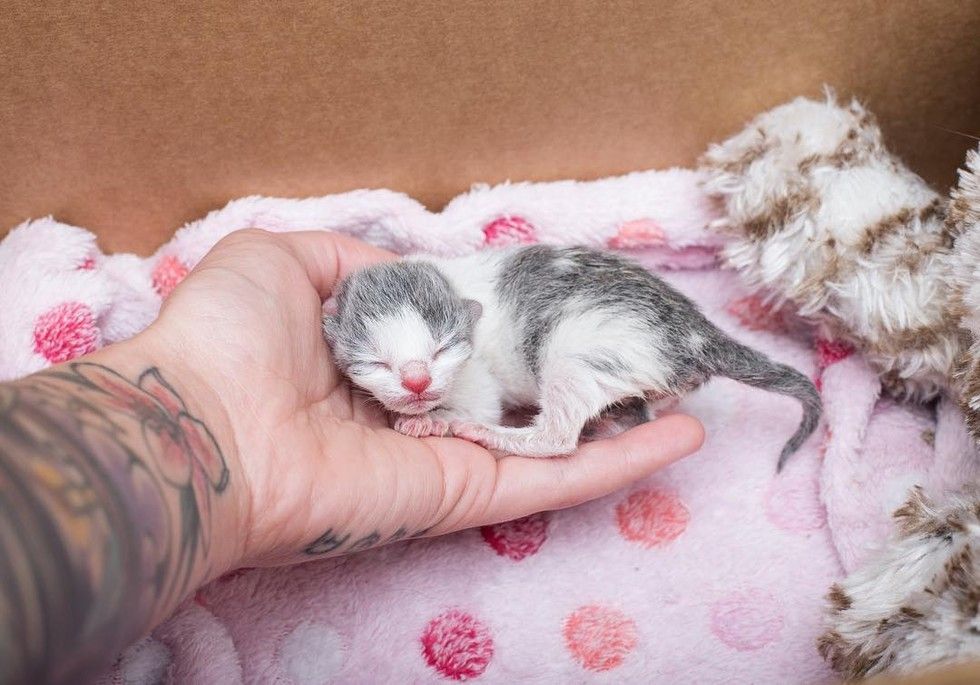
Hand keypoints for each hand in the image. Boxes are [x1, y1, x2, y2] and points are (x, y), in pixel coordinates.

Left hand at [143, 229, 703, 566]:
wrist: (199, 423)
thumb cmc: (230, 336)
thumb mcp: (286, 260)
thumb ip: (358, 260)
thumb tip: (412, 266)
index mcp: (382, 360)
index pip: (471, 340)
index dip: (523, 320)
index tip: (574, 298)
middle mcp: (423, 413)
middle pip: (522, 394)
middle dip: (584, 373)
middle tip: (650, 348)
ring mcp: (450, 459)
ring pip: (554, 440)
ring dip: (623, 419)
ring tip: (690, 390)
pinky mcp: (467, 496)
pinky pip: (555, 479)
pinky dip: (620, 463)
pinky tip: (681, 436)